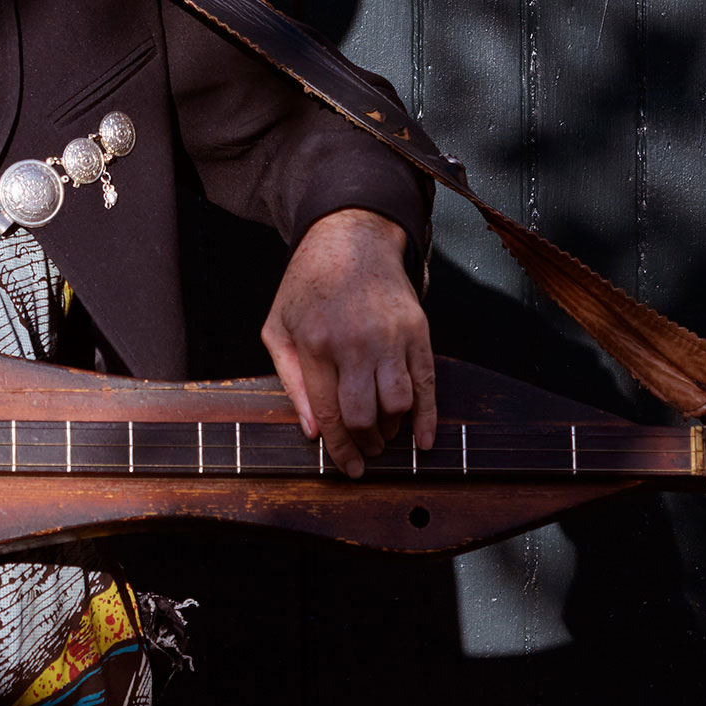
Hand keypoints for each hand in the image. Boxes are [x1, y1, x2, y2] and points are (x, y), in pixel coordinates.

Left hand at [261, 207, 433, 477]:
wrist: (352, 237)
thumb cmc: (308, 287)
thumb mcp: (278, 327)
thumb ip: (290, 380)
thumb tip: (312, 431)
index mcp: (315, 343)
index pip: (330, 413)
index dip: (340, 449)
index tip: (349, 468)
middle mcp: (354, 341)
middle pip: (365, 415)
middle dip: (366, 442)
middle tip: (366, 448)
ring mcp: (389, 335)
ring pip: (398, 404)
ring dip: (392, 429)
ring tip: (384, 431)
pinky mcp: (417, 329)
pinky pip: (427, 383)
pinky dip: (427, 417)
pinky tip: (423, 439)